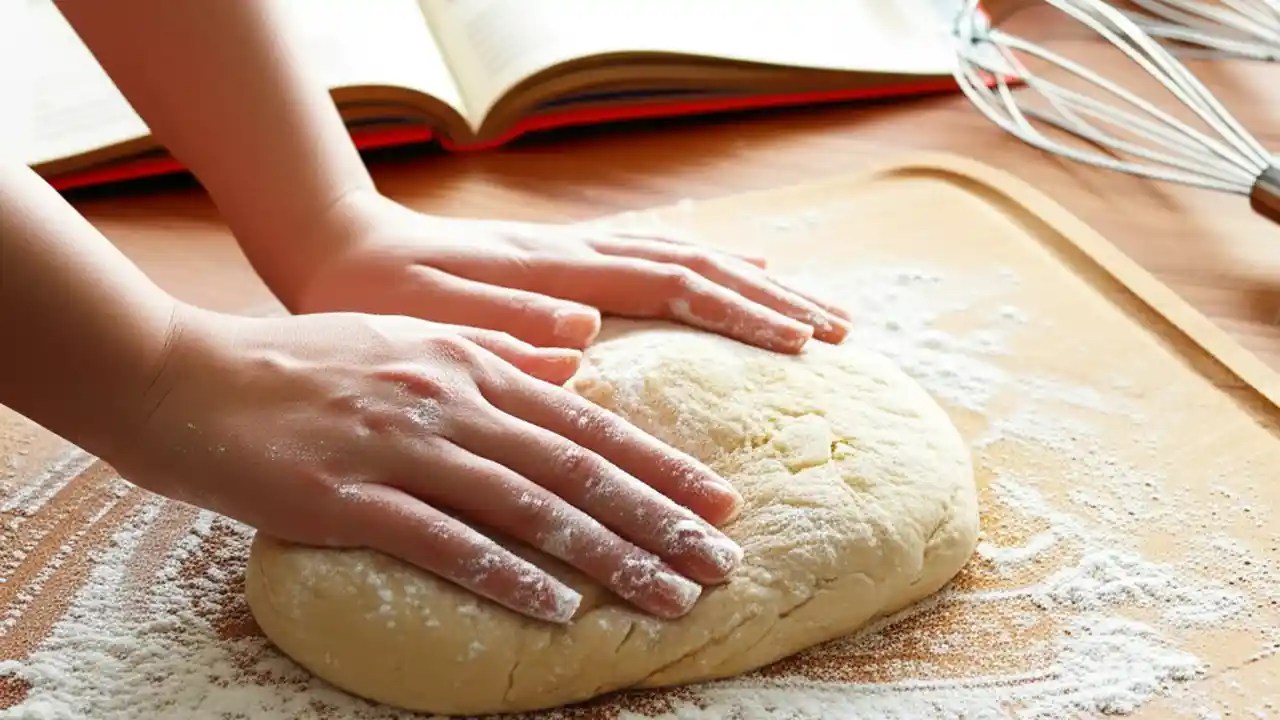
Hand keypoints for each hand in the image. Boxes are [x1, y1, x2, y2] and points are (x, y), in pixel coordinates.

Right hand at [117, 308, 744, 623]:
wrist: (180, 376)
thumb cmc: (298, 362)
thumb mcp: (405, 336)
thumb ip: (493, 347)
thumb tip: (573, 357)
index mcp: (468, 362)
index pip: (589, 421)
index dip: (661, 466)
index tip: (721, 501)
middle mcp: (448, 399)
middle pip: (577, 467)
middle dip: (660, 519)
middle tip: (725, 561)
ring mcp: (398, 446)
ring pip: (528, 507)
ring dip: (607, 556)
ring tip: (667, 596)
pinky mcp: (346, 496)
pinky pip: (443, 542)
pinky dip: (507, 575)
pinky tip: (557, 609)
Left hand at [290, 192, 850, 353]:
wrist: (337, 246)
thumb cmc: (375, 293)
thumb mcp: (423, 318)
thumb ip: (499, 323)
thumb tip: (584, 331)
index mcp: (555, 271)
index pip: (670, 284)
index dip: (740, 314)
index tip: (802, 344)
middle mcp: (577, 255)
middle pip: (697, 266)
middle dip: (772, 301)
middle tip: (840, 332)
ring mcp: (574, 255)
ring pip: (685, 259)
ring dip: (753, 286)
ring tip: (811, 311)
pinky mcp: (564, 265)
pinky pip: (655, 261)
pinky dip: (707, 273)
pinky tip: (732, 281)